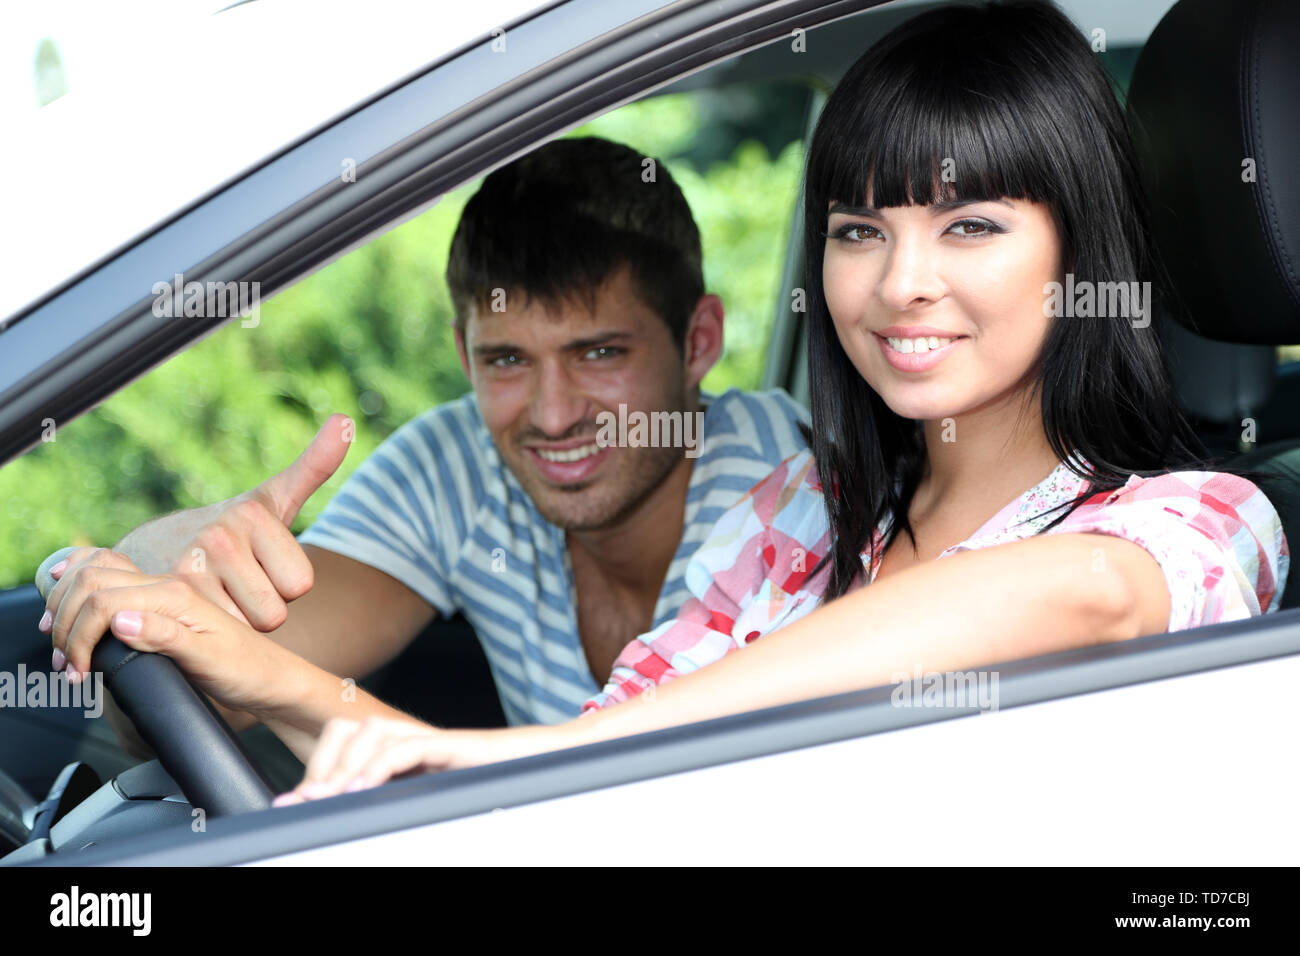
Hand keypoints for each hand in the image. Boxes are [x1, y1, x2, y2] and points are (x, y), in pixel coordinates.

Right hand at [39, 549, 277, 712]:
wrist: (269, 676)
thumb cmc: (245, 670)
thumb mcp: (208, 659)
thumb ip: (165, 637)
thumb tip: (119, 621)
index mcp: (174, 595)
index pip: (102, 600)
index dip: (77, 636)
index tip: (76, 672)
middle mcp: (164, 587)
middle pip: (90, 579)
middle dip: (62, 620)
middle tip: (63, 664)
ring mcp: (159, 593)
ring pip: (94, 576)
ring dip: (64, 608)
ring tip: (61, 650)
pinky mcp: (156, 605)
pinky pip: (109, 581)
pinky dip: (78, 591)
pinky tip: (65, 602)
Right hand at [104, 413, 352, 630]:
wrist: (151, 549)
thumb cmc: (231, 530)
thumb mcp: (273, 498)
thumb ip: (314, 465)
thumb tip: (345, 419)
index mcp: (253, 514)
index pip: (301, 584)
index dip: (284, 583)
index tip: (261, 564)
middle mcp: (219, 537)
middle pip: (275, 612)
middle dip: (261, 605)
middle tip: (235, 582)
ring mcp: (186, 569)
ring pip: (246, 628)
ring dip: (235, 620)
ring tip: (215, 593)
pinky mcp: (163, 602)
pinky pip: (215, 638)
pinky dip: (208, 632)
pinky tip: (194, 609)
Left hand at [272, 717, 556, 804]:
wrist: (555, 762)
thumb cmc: (504, 783)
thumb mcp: (442, 795)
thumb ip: (407, 798)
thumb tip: (367, 811)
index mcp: (408, 752)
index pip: (351, 740)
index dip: (320, 767)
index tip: (297, 803)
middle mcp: (416, 739)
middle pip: (352, 730)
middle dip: (320, 766)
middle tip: (298, 803)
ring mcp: (435, 739)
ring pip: (373, 733)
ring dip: (344, 766)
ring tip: (324, 798)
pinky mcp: (455, 746)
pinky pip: (408, 748)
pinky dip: (379, 768)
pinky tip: (363, 789)